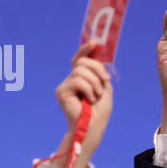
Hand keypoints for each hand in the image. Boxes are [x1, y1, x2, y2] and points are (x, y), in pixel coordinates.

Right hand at [53, 41, 112, 167]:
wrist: (95, 124)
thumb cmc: (100, 110)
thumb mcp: (105, 87)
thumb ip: (100, 72)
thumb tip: (97, 58)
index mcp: (82, 78)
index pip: (80, 59)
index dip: (85, 49)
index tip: (94, 43)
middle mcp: (72, 79)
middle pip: (83, 62)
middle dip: (97, 70)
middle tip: (104, 83)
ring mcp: (65, 85)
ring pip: (80, 70)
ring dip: (94, 83)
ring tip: (96, 96)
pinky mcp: (61, 91)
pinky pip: (77, 81)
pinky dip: (88, 89)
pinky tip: (89, 100)